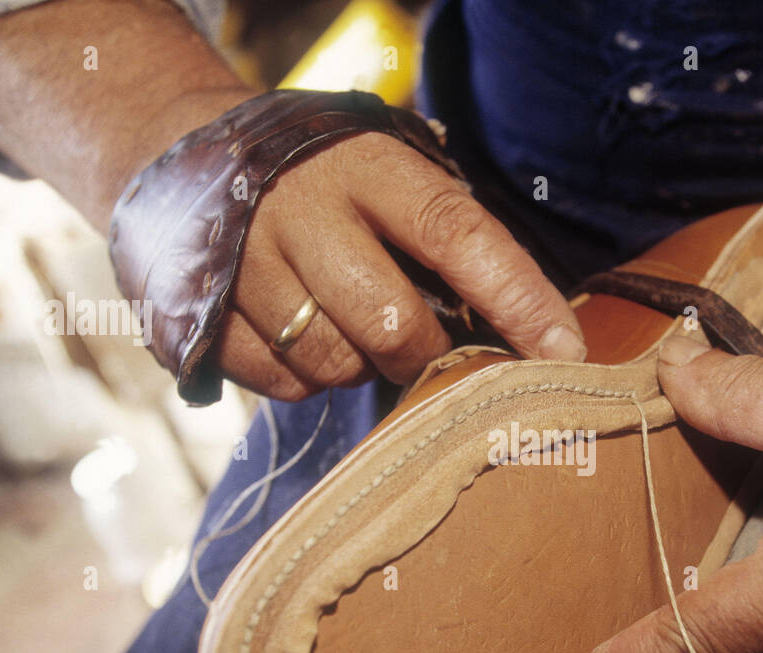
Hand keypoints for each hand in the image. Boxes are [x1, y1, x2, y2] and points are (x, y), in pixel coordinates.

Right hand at [214, 131, 585, 399]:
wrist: (196, 158)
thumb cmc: (332, 182)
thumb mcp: (389, 175)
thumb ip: (448, 238)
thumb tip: (532, 334)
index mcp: (368, 166)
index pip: (458, 234)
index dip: (518, 298)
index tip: (567, 351)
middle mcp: (303, 208)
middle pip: (393, 323)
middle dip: (428, 355)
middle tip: (434, 348)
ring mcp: (245, 262)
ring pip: (336, 364)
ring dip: (363, 365)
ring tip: (352, 323)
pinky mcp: (203, 314)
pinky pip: (287, 385)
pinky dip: (310, 378)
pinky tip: (303, 334)